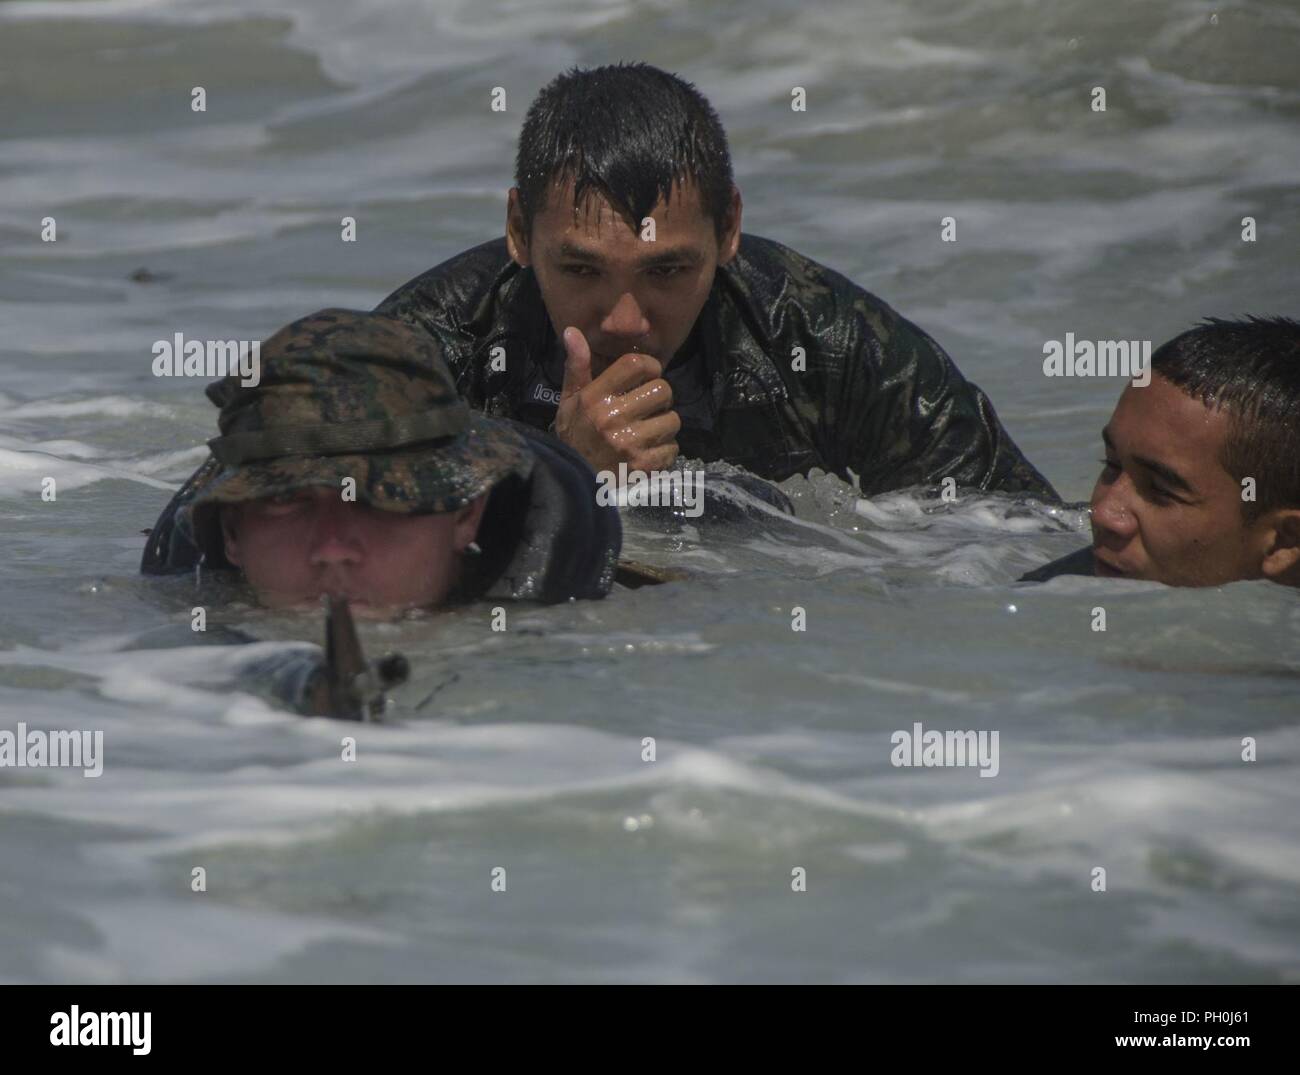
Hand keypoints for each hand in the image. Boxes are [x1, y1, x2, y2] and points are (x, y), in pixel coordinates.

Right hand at [553, 326, 680, 473]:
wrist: (573, 482)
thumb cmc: (574, 435)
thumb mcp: (569, 400)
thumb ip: (576, 366)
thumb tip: (573, 331)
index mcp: (595, 398)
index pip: (636, 364)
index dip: (651, 365)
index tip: (649, 374)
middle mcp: (613, 418)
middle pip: (663, 390)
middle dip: (661, 397)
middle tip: (650, 406)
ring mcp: (630, 443)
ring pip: (672, 420)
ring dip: (665, 425)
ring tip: (650, 431)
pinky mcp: (643, 466)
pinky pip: (672, 448)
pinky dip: (665, 451)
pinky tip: (650, 452)